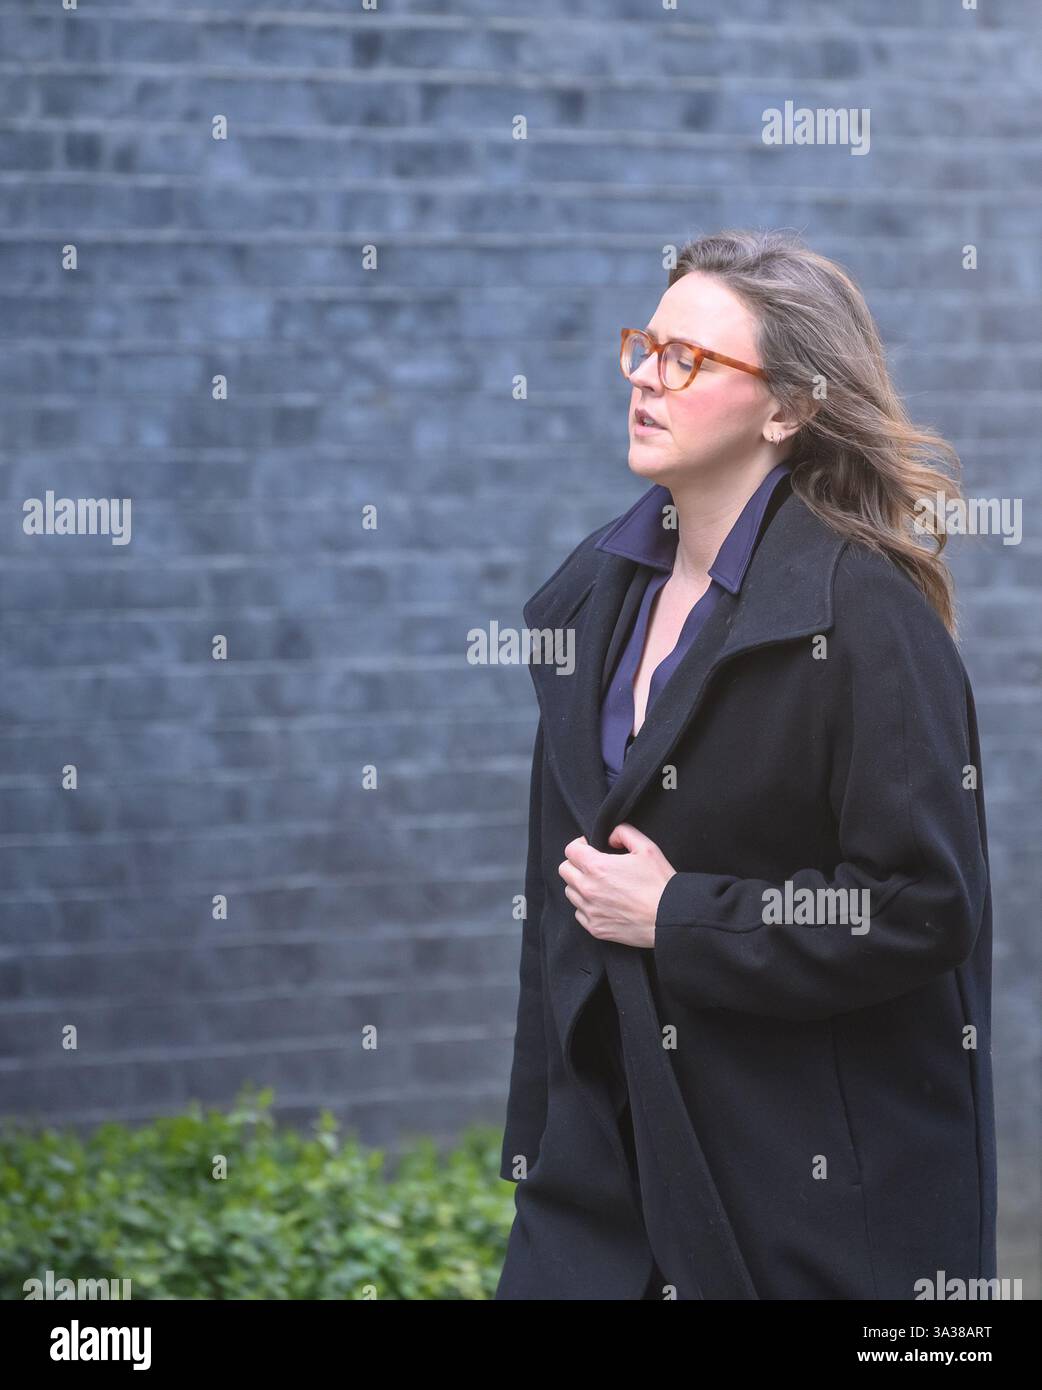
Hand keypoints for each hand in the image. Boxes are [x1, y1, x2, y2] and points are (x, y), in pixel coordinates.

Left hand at [558, 823, 676, 948]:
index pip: (570, 850)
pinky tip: (603, 903)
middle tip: (593, 865)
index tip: (590, 847)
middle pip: (564, 870)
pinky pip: (579, 913)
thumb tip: (610, 837)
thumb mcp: (646, 848)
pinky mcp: (595, 928)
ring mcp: (590, 910)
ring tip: (600, 885)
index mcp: (597, 867)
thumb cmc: (660, 883)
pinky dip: (587, 906)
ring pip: (570, 892)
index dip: (580, 845)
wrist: (670, 918)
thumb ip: (624, 833)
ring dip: (580, 885)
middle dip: (576, 864)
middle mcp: (588, 889)